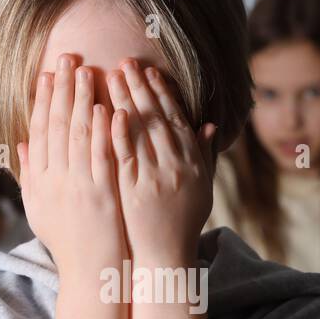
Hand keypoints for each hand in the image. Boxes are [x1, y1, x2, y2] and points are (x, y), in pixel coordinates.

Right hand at [17, 53, 126, 277]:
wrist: (90, 272)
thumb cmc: (68, 242)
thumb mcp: (39, 210)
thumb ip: (30, 176)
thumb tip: (22, 145)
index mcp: (39, 181)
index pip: (39, 131)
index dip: (43, 100)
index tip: (48, 74)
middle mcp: (54, 180)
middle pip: (56, 125)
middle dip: (62, 89)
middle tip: (67, 58)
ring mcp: (78, 186)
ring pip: (77, 135)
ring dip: (81, 100)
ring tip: (86, 71)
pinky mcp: (101, 193)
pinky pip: (99, 156)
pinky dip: (99, 131)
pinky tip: (103, 107)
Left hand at [106, 59, 215, 263]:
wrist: (167, 256)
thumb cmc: (183, 222)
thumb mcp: (202, 187)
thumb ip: (204, 154)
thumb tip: (209, 124)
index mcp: (193, 162)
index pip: (177, 118)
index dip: (164, 93)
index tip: (151, 71)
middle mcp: (177, 165)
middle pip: (158, 118)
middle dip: (141, 87)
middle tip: (126, 62)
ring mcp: (156, 177)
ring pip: (141, 131)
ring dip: (127, 101)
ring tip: (111, 76)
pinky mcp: (135, 190)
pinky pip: (126, 156)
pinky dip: (119, 133)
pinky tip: (110, 112)